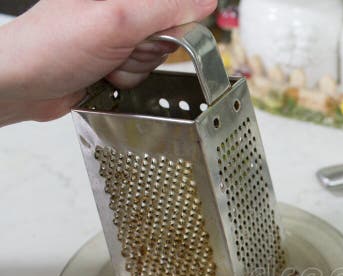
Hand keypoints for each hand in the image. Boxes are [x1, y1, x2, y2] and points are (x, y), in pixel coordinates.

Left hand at [0, 0, 217, 124]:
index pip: (174, 6)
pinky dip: (127, 82)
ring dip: (134, 69)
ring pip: (157, 58)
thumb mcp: (116, 21)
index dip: (172, 27)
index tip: (150, 35)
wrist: (20, 85)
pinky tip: (104, 76)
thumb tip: (205, 2)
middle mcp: (120, 8)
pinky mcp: (114, 59)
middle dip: (148, 50)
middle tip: (119, 50)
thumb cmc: (50, 47)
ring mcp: (117, 34)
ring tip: (106, 64)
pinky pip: (142, 74)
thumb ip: (165, 8)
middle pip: (170, 32)